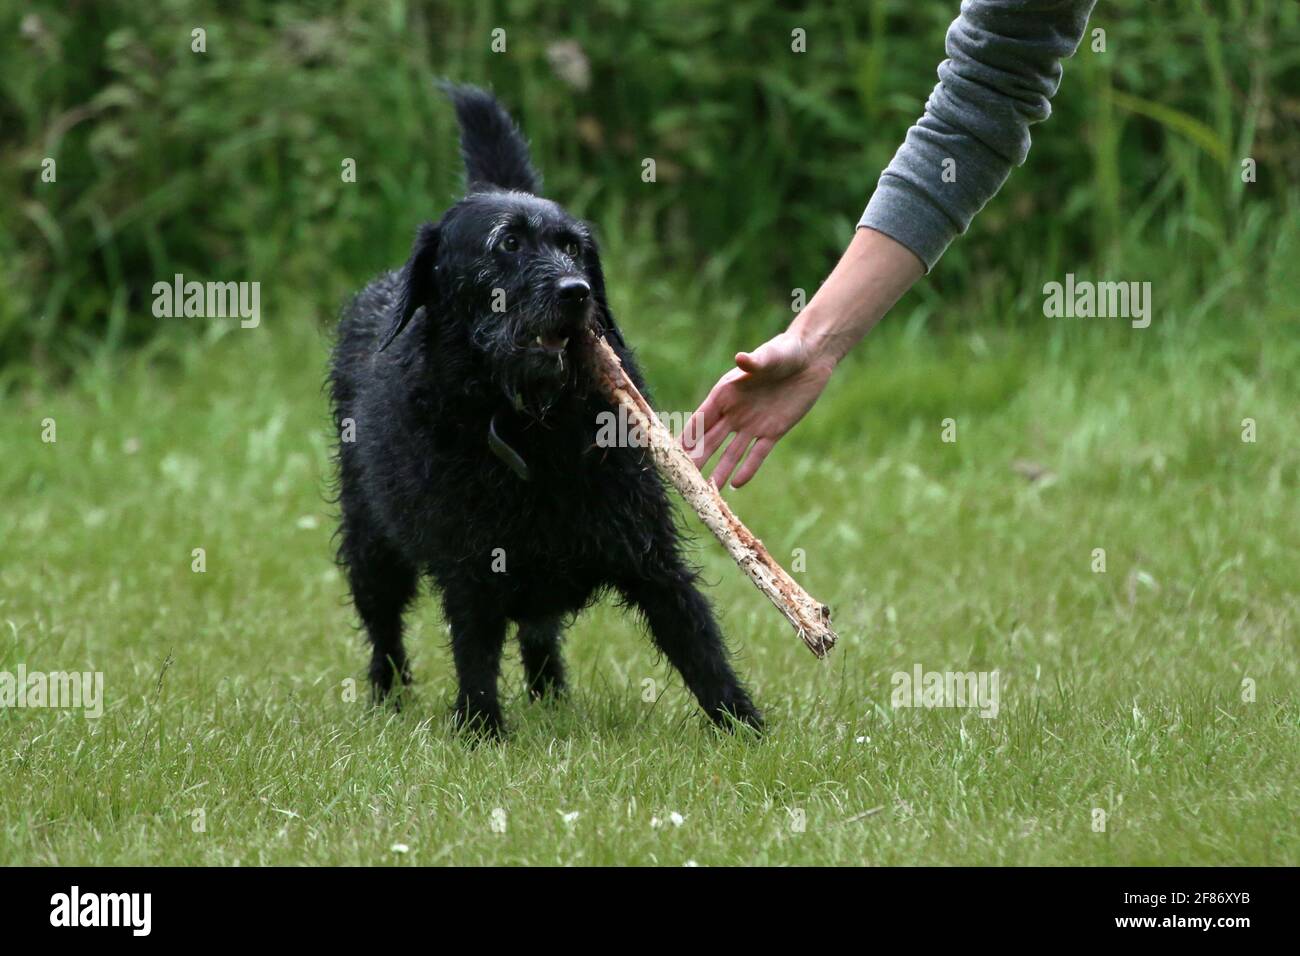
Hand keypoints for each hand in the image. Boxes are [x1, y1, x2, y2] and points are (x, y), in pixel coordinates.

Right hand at [683, 331, 834, 488]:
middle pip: (711, 440)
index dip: (686, 436)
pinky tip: (735, 485)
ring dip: (719, 470)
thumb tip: (740, 359)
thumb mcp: (769, 357)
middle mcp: (734, 412)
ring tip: (707, 490)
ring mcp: (752, 424)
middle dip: (697, 458)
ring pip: (731, 452)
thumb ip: (754, 362)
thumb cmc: (785, 352)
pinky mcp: (773, 431)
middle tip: (683, 479)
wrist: (811, 359)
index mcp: (725, 393)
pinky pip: (757, 454)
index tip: (671, 454)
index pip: (701, 420)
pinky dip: (747, 469)